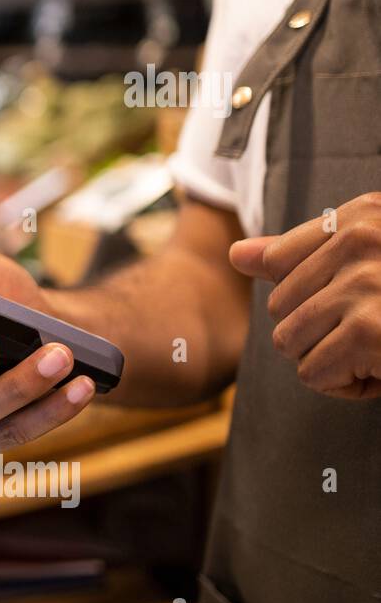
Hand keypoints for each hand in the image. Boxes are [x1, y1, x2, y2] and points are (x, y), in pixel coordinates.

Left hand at [230, 192, 380, 398]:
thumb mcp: (372, 260)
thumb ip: (302, 254)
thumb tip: (236, 255)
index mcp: (365, 215)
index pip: (279, 261)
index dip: (311, 297)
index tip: (363, 300)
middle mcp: (364, 239)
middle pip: (281, 308)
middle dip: (323, 333)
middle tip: (379, 331)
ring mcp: (366, 283)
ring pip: (291, 344)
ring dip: (334, 361)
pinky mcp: (370, 330)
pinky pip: (315, 374)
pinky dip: (349, 387)